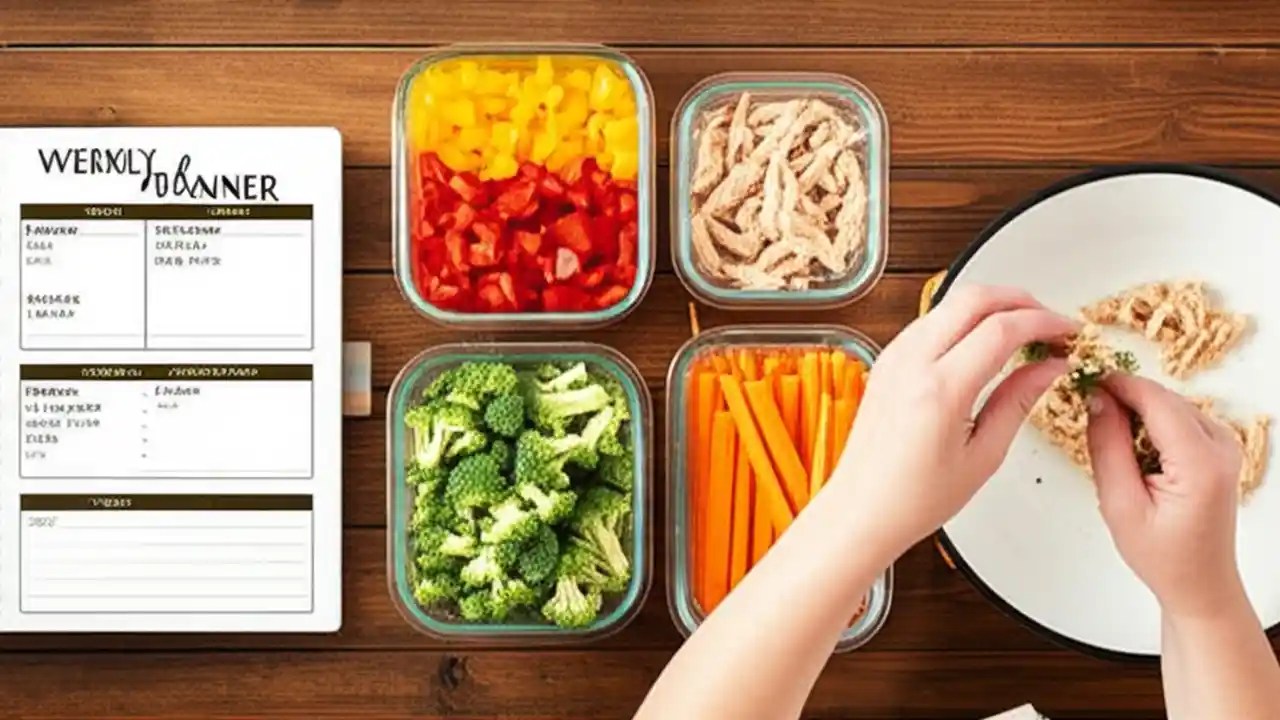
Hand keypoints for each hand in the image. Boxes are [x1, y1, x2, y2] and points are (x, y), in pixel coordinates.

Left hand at [829, 285, 1075, 554]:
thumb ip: (1018, 402)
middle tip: (1049, 322)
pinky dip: (963, 319)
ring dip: (991, 306)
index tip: (1068, 331)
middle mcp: (911, 363)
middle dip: (1020, 300)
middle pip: (974, 298)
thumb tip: (1051, 367)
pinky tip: (984, 342)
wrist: (859, 511)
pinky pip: (929, 321)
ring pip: (949, 303)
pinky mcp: (885, 361)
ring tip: (1023, 333)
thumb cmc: (914, 499)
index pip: (1002, 328)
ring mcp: (893, 358)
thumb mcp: (983, 456)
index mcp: (939, 390)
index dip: (1043, 322)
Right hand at [1088, 375, 1245, 618]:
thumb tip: (1097, 398)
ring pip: (1170, 404)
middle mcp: (1222, 446)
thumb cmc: (1162, 555)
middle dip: (1124, 397)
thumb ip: (1108, 446)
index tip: (1082, 379)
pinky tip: (1134, 451)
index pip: (1155, 400)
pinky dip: (1151, 424)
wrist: (1200, 582)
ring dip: (1137, 412)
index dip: (1117, 384)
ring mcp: (1225, 445)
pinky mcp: (1219, 448)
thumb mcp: (1120, 504)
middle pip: (1164, 398)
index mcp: (1201, 462)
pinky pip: (1178, 418)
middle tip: (1086, 409)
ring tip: (1109, 441)